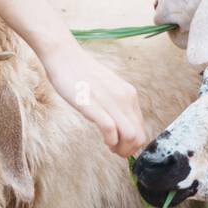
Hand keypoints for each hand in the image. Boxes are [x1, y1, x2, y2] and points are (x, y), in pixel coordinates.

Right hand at [40, 40, 146, 157]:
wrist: (65, 56)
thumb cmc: (82, 74)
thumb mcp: (108, 89)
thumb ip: (117, 104)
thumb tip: (120, 126)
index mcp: (129, 94)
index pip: (142, 129)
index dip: (132, 143)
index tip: (120, 144)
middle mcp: (125, 97)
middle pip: (139, 137)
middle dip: (128, 150)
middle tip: (114, 149)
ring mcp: (111, 101)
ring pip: (131, 136)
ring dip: (121, 148)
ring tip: (109, 145)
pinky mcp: (94, 105)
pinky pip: (111, 130)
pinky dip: (110, 141)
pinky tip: (103, 139)